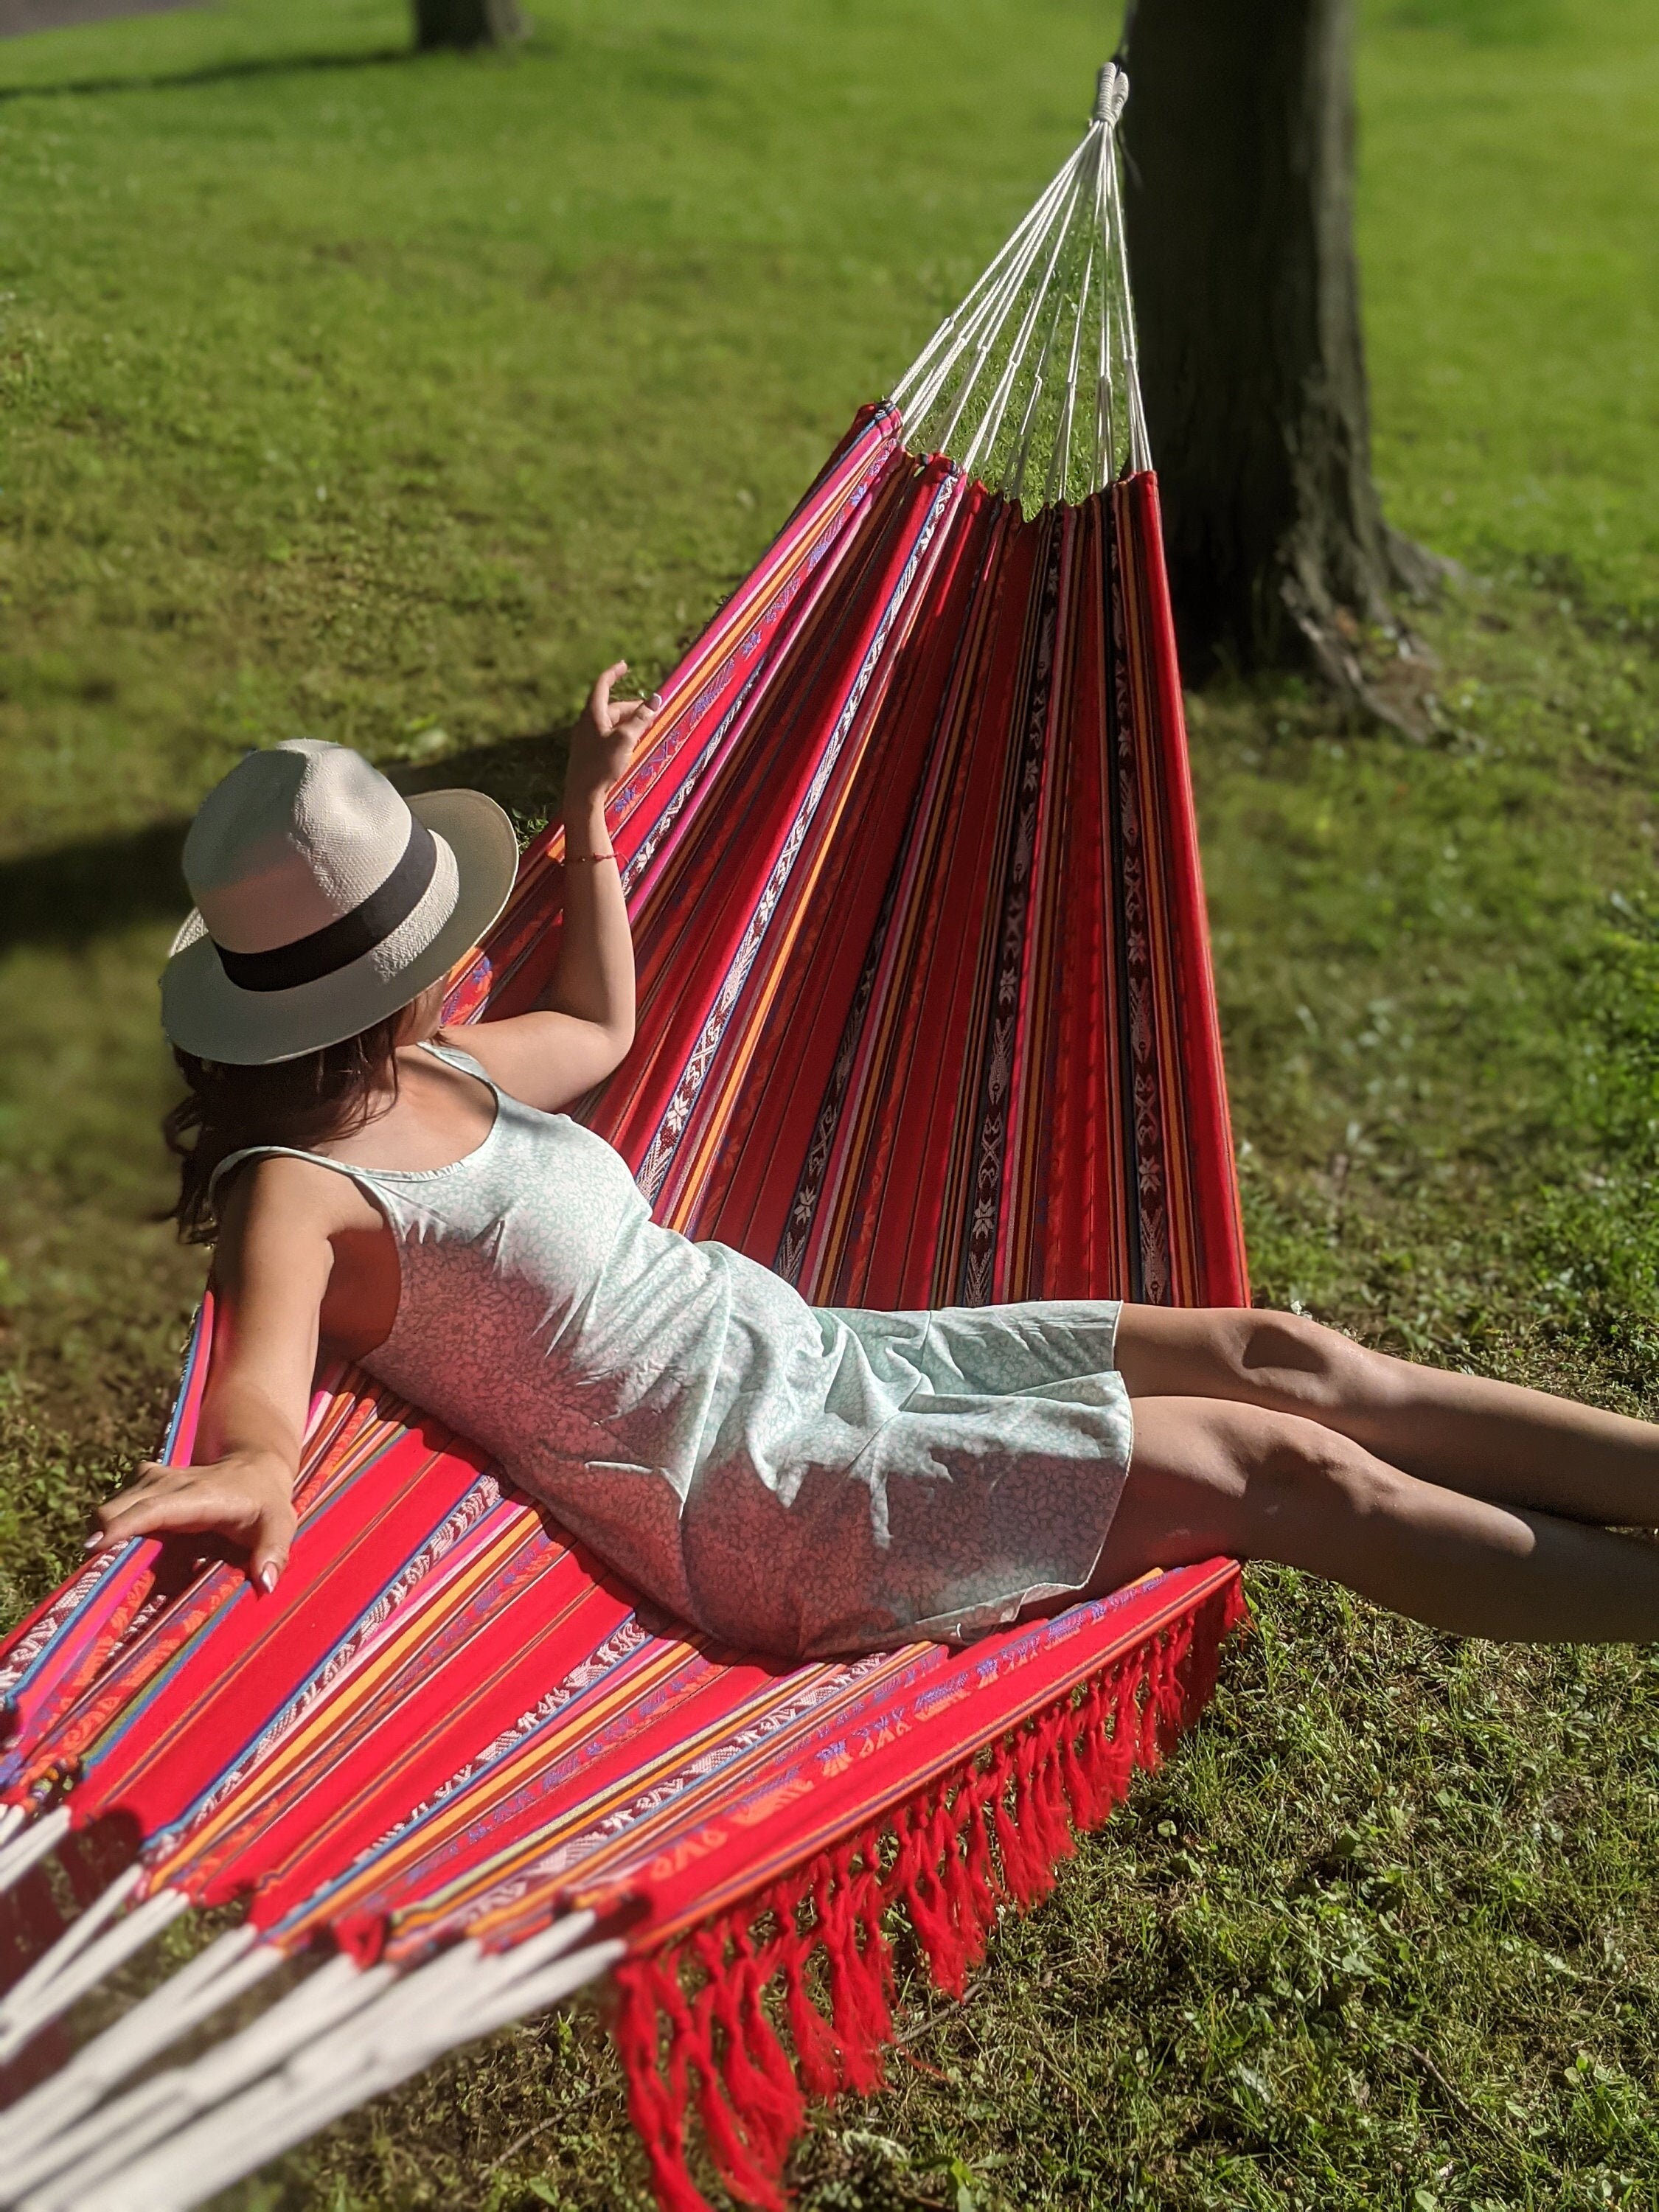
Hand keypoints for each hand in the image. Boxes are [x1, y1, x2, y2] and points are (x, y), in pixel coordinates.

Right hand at [87, 1449, 297, 1592]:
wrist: (256, 1467)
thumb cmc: (267, 1503)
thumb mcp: (280, 1526)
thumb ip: (274, 1553)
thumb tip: (267, 1584)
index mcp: (201, 1495)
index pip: (154, 1507)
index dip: (123, 1524)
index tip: (94, 1546)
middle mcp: (173, 1483)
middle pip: (123, 1504)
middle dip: (101, 1532)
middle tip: (90, 1568)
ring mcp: (156, 1479)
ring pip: (116, 1502)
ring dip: (103, 1530)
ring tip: (98, 1563)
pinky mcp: (147, 1482)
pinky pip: (120, 1502)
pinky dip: (110, 1523)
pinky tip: (112, 1547)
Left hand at [565, 662, 660, 805]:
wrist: (582, 794)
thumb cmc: (602, 765)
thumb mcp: (626, 739)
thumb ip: (641, 718)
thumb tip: (656, 699)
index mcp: (592, 714)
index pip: (602, 685)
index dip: (613, 673)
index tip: (624, 665)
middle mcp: (586, 722)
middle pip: (611, 707)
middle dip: (632, 708)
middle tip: (651, 713)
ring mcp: (586, 737)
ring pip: (610, 722)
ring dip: (628, 722)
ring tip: (644, 730)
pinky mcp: (588, 751)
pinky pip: (607, 734)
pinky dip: (621, 733)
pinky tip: (631, 745)